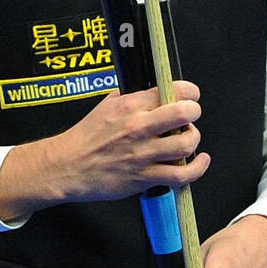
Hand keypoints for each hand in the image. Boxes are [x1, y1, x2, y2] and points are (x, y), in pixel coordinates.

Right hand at [0, 80, 208, 220]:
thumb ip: (133, 98)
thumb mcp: (107, 105)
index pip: (171, 90)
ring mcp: (143, 153)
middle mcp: (138, 127)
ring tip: (187, 139)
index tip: (191, 96)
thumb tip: (156, 92)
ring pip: (186, 143)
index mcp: (130, 106)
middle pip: (184, 113)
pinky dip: (197, 168)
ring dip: (193, 139)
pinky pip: (180, 174)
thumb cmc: (86, 137)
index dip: (189, 92)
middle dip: (194, 112)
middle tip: (191, 117)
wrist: (67, 166)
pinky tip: (199, 162)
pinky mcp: (144, 177)